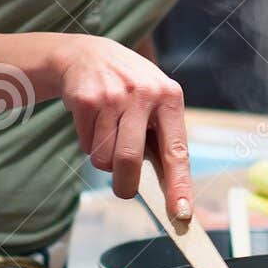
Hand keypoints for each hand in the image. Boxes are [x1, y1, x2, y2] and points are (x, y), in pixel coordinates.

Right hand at [50, 35, 191, 218]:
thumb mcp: (155, 99)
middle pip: (129, 160)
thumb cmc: (131, 88)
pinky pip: (86, 146)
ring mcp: (112, 96)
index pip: (177, 150)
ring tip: (108, 135)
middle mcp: (143, 95)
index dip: (180, 185)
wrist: (88, 55)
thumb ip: (163, 135)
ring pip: (104, 157)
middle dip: (125, 185)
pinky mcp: (85, 100)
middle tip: (124, 190)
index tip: (183, 212)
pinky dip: (89, 144)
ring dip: (105, 158)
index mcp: (169, 97)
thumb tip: (171, 188)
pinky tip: (94, 122)